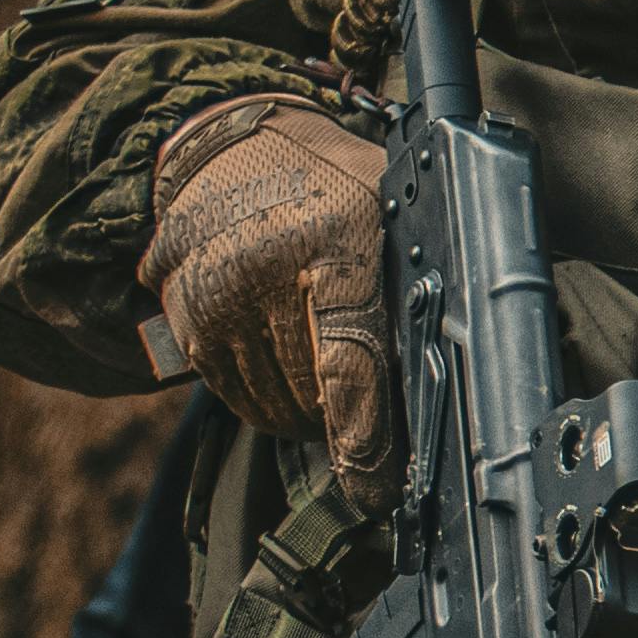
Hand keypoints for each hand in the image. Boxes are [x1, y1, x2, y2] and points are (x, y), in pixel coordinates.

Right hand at [138, 92, 395, 507]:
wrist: (232, 148)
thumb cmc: (332, 187)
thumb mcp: (390, 212)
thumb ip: (417, 284)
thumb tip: (454, 380)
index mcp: (336, 241)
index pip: (350, 365)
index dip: (366, 439)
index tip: (379, 489)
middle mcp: (264, 270)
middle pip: (312, 397)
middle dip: (345, 421)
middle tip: (368, 409)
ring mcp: (214, 296)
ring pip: (270, 406)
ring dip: (304, 412)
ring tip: (325, 375)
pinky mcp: (182, 317)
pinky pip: (233, 392)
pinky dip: (265, 393)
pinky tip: (282, 357)